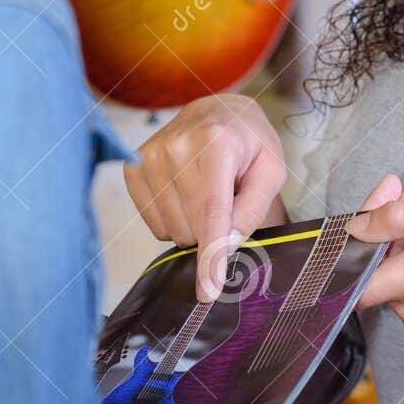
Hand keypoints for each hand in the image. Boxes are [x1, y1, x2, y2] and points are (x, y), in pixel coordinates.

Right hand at [124, 95, 285, 300]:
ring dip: (194, 225)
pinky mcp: (132, 168)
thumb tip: (226, 244)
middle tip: (228, 198)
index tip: (207, 291)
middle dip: (213, 230)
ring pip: (171, 230)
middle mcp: (175, 147)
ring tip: (207, 190)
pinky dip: (174, 219)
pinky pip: (154, 223)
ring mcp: (148, 157)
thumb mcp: (271, 170)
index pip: (211, 212)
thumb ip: (254, 208)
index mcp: (215, 143)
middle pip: (191, 227)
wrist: (217, 112)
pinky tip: (185, 193)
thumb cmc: (249, 142)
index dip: (209, 256)